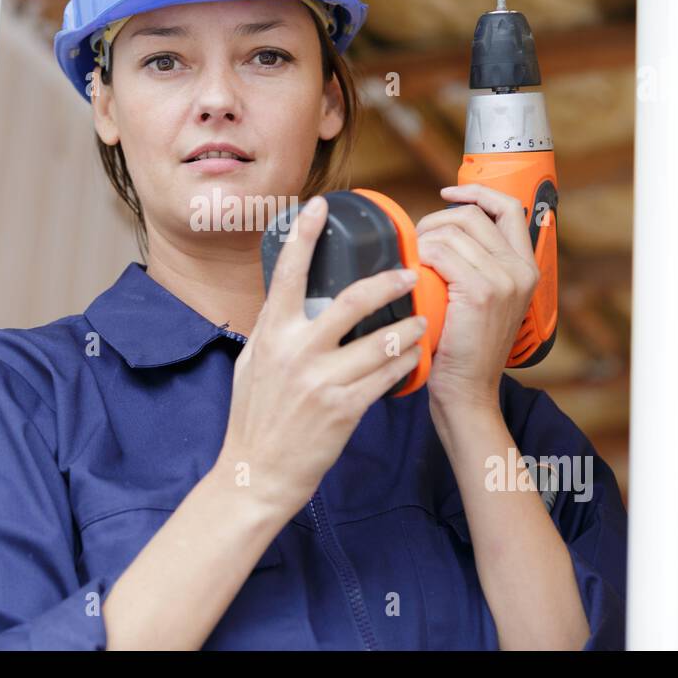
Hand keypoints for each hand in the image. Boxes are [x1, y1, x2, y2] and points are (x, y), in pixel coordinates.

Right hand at [218, 195, 427, 520]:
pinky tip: (417, 356)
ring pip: (382, 341)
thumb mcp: (253, 362)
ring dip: (410, 327)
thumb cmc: (254, 415)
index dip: (305, 235)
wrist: (258, 472)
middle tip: (412, 271)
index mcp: (271, 332)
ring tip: (424, 320)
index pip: (288, 273)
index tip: (321, 205)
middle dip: (388, 282)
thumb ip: (274, 329)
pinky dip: (407, 363)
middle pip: (352, 301)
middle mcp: (296, 351)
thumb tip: (288, 297)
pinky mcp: (344, 409)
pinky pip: (387, 377)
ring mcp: (322, 380)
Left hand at [414, 183, 540, 407]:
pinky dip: (421, 257)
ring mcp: (505, 280)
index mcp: (525, 267)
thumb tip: (443, 226)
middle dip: (436, 221)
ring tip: (414, 264)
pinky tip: (415, 275)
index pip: (508, 207)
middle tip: (418, 244)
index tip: (448, 193)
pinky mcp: (483, 292)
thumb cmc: (464, 346)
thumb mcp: (482, 298)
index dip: (476, 192)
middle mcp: (521, 270)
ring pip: (453, 232)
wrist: (467, 390)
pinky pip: (441, 253)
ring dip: (424, 241)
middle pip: (472, 215)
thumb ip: (475, 262)